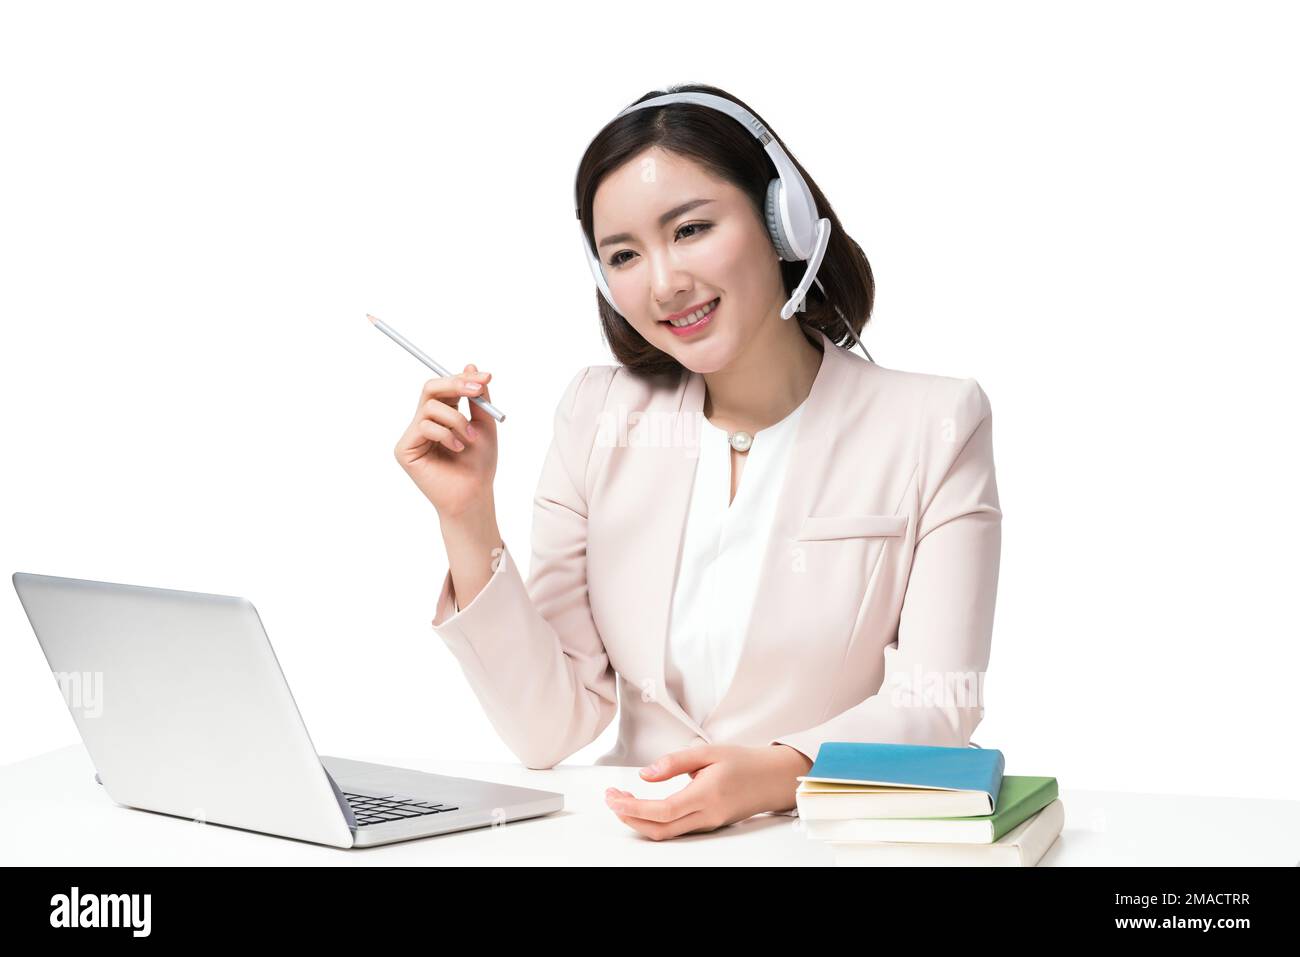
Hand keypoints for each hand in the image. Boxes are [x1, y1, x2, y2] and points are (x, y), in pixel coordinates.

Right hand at [393, 363, 498, 518]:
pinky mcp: (405, 449)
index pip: (446, 388)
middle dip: (455, 385)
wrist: (474, 494)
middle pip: (430, 388)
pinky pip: (423, 425)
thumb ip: (477, 398)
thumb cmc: (479, 465)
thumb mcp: (484, 425)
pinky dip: (445, 434)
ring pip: (430, 406)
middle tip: (476, 390)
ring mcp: (413, 435)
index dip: (462, 379)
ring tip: (470, 439)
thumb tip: (471, 366)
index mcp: (443, 415)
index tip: (486, 377)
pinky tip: (456, 449)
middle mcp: (425, 422)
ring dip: (457, 419)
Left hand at [604, 744, 812, 840]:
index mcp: (706, 796)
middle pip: (659, 830)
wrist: (772, 779)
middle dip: (629, 817)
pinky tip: (643, 807)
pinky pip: (675, 830)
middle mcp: (706, 816)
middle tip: (611, 798)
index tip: (613, 797)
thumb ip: (674, 762)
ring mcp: (707, 824)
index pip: (662, 811)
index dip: (633, 808)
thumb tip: (645, 774)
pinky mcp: (707, 825)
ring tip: (622, 800)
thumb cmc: (744, 763)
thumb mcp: (709, 751)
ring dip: (639, 820)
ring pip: (666, 834)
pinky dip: (653, 821)